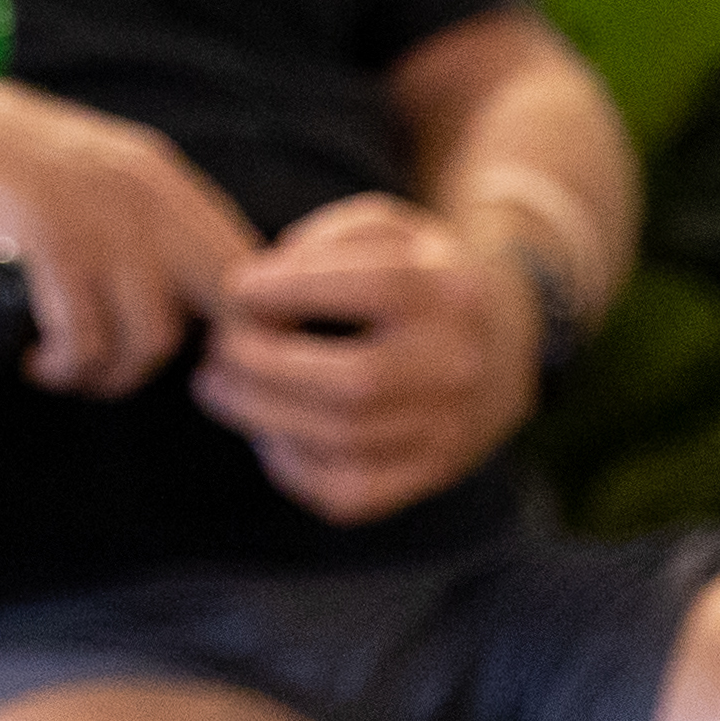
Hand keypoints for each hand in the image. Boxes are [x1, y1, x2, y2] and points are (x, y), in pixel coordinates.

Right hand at [0, 80, 257, 396]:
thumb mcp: (85, 167)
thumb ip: (135, 220)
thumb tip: (172, 296)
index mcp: (156, 175)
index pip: (244, 259)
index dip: (245, 318)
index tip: (217, 353)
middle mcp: (146, 197)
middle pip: (225, 302)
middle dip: (210, 356)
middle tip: (156, 370)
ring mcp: (105, 221)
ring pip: (152, 339)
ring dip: (110, 373)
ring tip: (70, 369)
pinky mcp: (56, 246)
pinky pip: (86, 342)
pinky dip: (63, 368)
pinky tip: (38, 360)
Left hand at [196, 193, 545, 523]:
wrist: (503, 344)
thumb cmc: (418, 274)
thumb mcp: (388, 229)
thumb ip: (326, 241)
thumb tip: (259, 289)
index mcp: (451, 292)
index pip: (374, 287)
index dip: (292, 288)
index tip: (237, 289)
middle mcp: (458, 366)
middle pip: (354, 381)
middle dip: (265, 366)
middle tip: (216, 351)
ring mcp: (450, 428)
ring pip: (345, 440)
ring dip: (262, 416)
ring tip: (217, 388)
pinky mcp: (432, 474)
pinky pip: (352, 492)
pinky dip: (293, 468)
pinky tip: (265, 434)